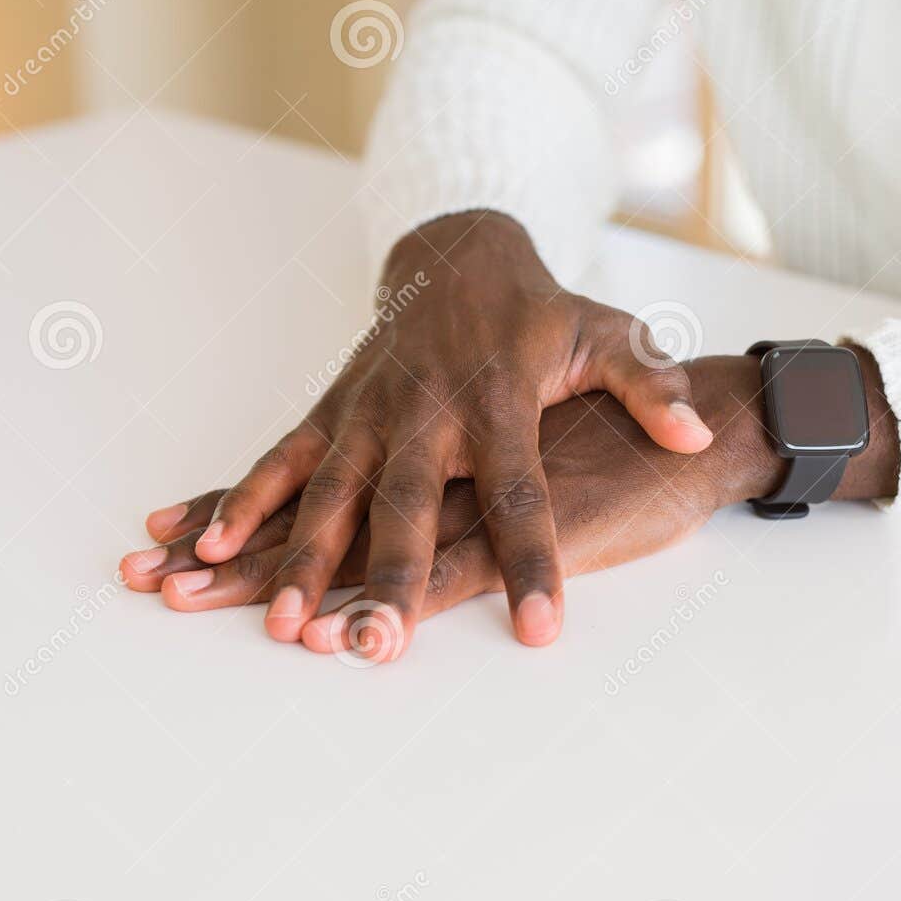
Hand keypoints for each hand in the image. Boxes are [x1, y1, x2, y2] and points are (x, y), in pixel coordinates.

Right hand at [157, 210, 713, 655]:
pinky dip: (242, 500)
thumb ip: (648, 386)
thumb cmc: (541, 313)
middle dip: (386, 579)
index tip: (541, 631)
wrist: (458, 252)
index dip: (534, 561)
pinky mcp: (332, 408)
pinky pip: (281, 458)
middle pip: (407, 506)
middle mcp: (428, 412)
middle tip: (375, 648)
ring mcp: (371, 410)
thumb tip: (694, 435)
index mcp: (501, 403)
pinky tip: (206, 548)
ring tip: (277, 622)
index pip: (522, 495)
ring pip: (330, 492)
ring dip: (298, 557)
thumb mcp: (609, 336)